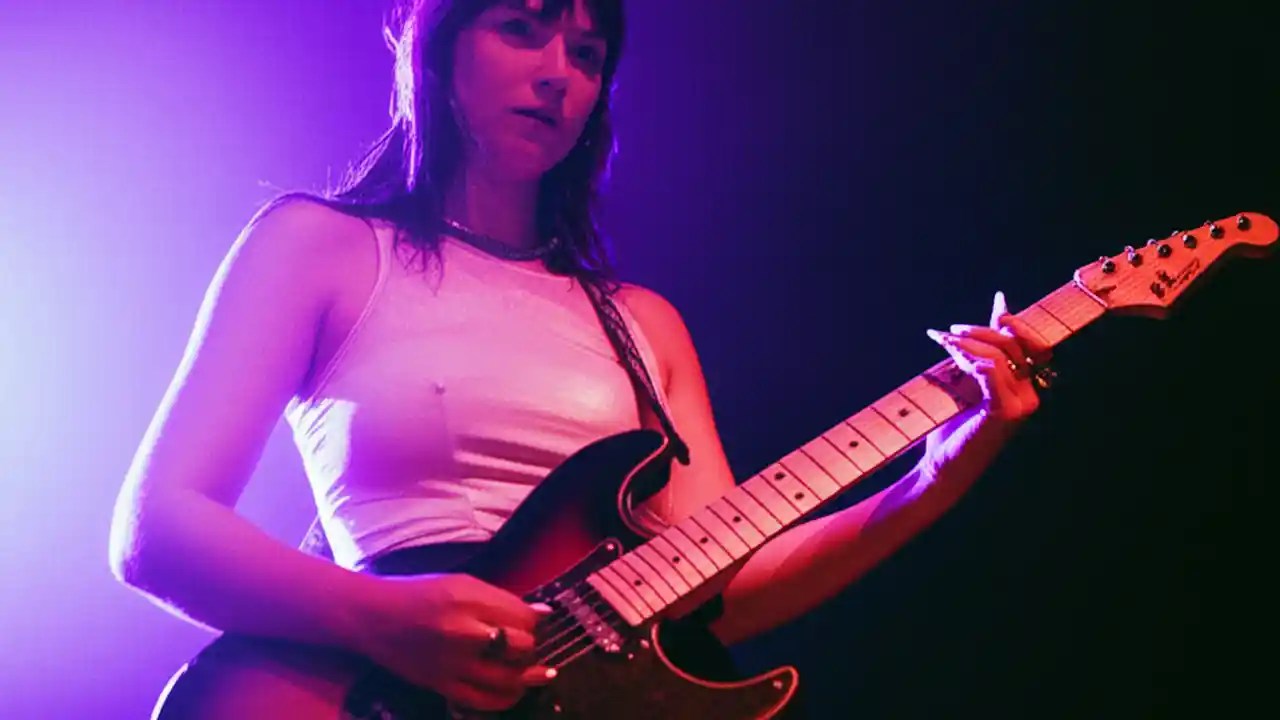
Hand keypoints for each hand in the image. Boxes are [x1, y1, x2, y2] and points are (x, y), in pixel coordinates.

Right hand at [352, 573, 556, 711]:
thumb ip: (502, 600)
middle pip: (522, 647)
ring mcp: (453, 664)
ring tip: (535, 672)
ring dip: (527, 676)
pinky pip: (486, 701)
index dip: (535, 620)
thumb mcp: (462, 584)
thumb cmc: (419, 594)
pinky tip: (513, 689)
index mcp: (469, 600)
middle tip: (527, 643)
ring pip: (510, 679)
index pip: (523, 617)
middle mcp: (464, 633)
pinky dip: (506, 697)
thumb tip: (543, 613)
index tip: (534, 620)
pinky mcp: (443, 687)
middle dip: (531, 646)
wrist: (373, 618)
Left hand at [926, 290, 1051, 423]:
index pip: (1035, 345)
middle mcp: (1030, 396)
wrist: (941, 465)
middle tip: (951, 332)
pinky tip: (957, 362)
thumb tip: (1000, 303)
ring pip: (1000, 356)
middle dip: (982, 332)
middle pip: (1015, 346)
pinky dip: (973, 362)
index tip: (998, 308)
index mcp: (1026, 387)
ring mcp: (1021, 406)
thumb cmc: (953, 424)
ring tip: (943, 342)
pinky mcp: (1005, 413)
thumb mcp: (970, 378)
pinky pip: (992, 374)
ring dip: (968, 345)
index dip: (1018, 323)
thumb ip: (985, 348)